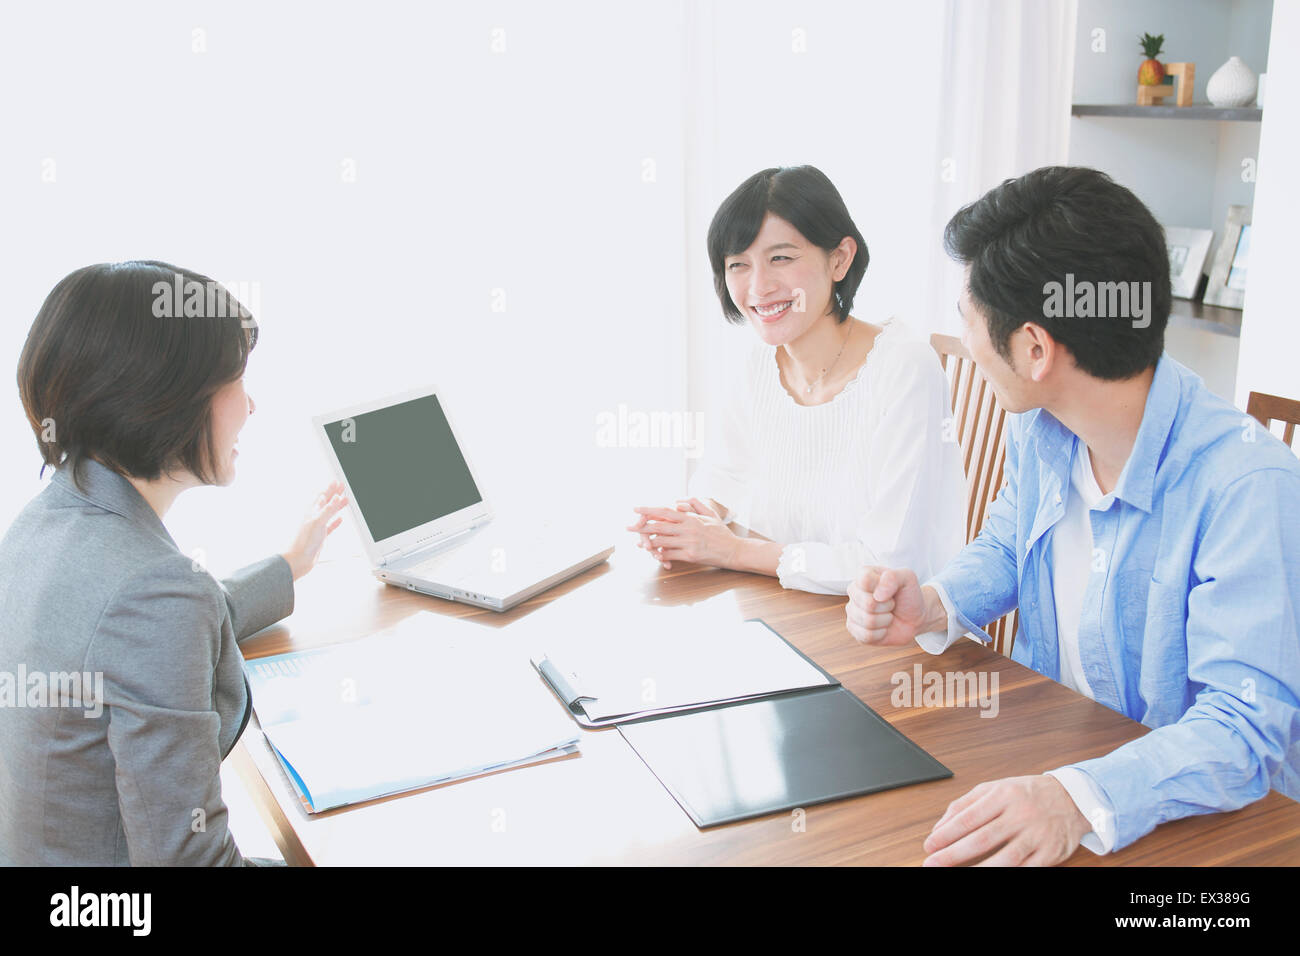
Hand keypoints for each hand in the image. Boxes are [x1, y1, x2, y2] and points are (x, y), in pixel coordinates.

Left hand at [280, 480, 348, 580]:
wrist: (299, 559)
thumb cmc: (304, 542)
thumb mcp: (318, 522)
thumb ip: (328, 510)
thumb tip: (336, 497)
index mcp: (312, 512)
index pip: (323, 496)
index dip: (330, 489)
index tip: (338, 482)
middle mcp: (314, 517)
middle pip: (326, 502)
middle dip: (334, 494)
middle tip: (342, 487)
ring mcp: (317, 526)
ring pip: (329, 513)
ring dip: (337, 506)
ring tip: (345, 500)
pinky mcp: (320, 536)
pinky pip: (330, 526)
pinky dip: (336, 521)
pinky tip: (340, 520)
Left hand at [627, 498, 735, 569]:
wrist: (733, 551)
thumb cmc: (721, 533)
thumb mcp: (711, 514)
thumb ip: (695, 504)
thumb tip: (678, 500)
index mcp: (691, 518)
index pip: (665, 511)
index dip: (648, 510)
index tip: (636, 509)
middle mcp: (688, 529)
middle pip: (659, 526)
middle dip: (641, 526)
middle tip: (628, 527)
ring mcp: (689, 543)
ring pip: (662, 541)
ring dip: (648, 543)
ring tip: (638, 543)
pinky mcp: (690, 556)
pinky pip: (670, 555)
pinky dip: (660, 555)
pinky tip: (653, 554)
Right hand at [845, 565, 927, 644]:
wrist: (914, 617)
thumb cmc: (908, 595)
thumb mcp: (908, 578)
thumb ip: (893, 577)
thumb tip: (878, 596)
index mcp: (864, 575)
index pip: (865, 580)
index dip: (884, 588)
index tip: (893, 590)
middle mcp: (854, 591)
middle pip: (868, 604)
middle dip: (887, 606)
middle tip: (892, 604)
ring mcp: (852, 611)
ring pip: (868, 621)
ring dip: (886, 620)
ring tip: (888, 615)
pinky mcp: (854, 629)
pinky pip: (866, 635)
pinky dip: (881, 634)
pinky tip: (883, 627)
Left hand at [922, 775, 1090, 865]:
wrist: (1072, 798)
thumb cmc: (1026, 793)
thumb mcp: (994, 788)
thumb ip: (965, 805)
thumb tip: (940, 826)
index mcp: (1003, 795)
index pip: (968, 817)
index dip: (946, 834)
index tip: (929, 846)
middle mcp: (1019, 814)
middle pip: (982, 839)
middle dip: (953, 854)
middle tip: (932, 864)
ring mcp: (1036, 835)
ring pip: (1005, 858)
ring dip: (979, 870)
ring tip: (956, 874)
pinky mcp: (1050, 853)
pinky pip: (1026, 869)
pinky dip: (1008, 874)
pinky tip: (991, 876)